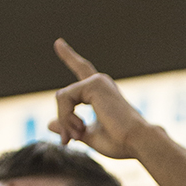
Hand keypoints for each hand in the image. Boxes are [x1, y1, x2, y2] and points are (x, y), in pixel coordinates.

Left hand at [50, 38, 151, 157]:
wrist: (136, 141)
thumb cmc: (120, 142)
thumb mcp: (90, 136)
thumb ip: (70, 128)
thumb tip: (49, 124)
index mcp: (102, 93)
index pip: (83, 71)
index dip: (69, 57)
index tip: (58, 43)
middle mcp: (100, 83)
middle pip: (65, 96)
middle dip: (64, 119)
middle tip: (67, 141)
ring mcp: (97, 81)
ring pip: (62, 98)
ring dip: (65, 121)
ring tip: (78, 136)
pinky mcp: (92, 84)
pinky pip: (64, 98)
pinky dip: (66, 116)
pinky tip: (80, 128)